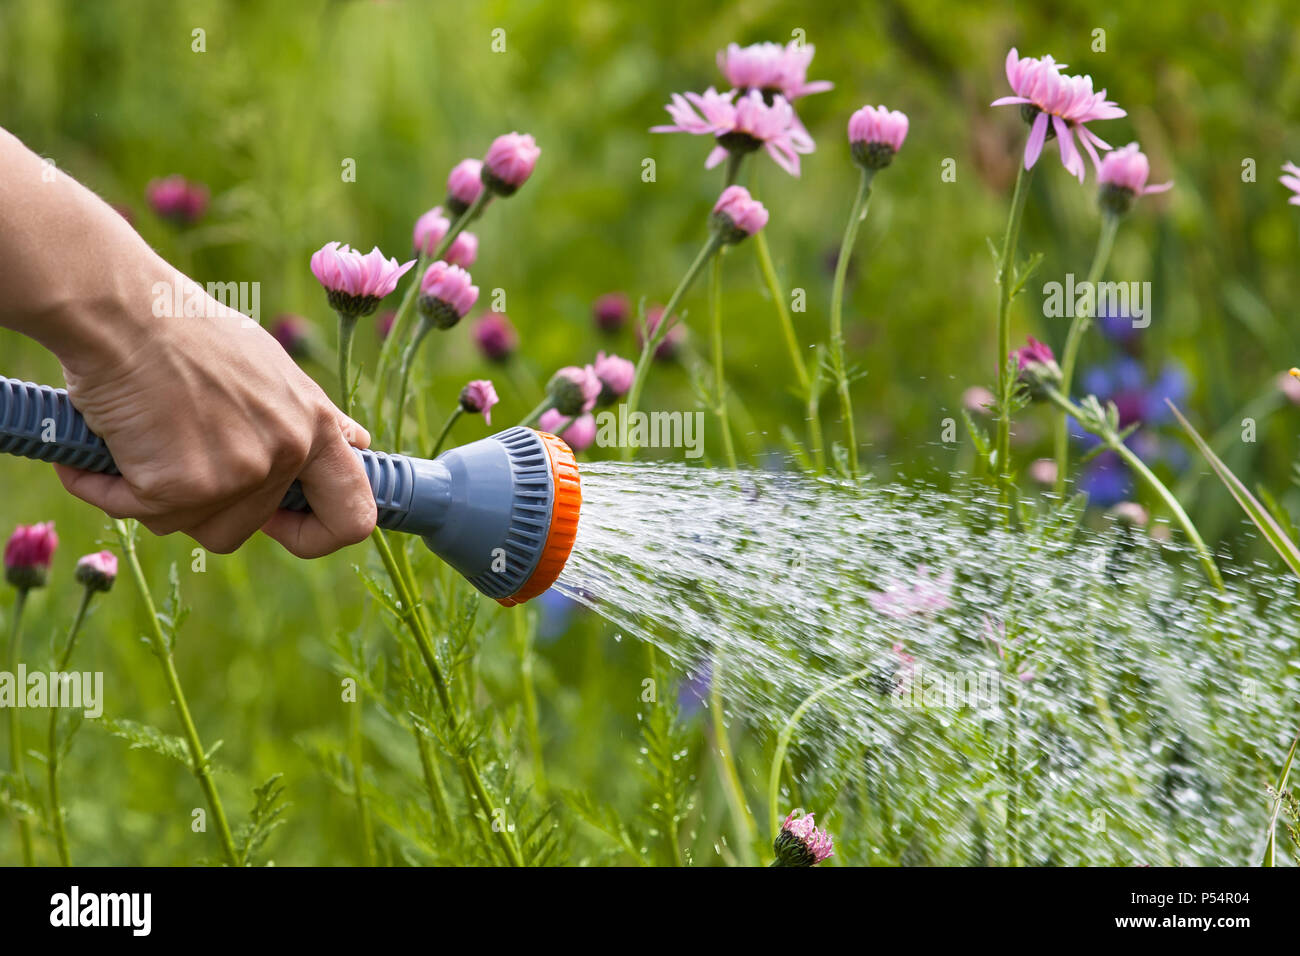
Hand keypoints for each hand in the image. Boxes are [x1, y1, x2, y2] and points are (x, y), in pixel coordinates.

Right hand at [53, 278, 376, 556]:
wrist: (123, 310)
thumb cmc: (189, 332)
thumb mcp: (274, 369)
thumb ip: (310, 417)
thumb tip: (358, 443)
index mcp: (316, 426)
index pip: (352, 516)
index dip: (317, 534)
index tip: (280, 525)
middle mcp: (287, 453)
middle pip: (245, 527)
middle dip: (203, 503)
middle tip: (174, 449)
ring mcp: (239, 473)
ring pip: (191, 526)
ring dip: (158, 498)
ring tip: (142, 437)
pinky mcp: (183, 486)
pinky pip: (139, 512)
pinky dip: (110, 488)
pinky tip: (106, 443)